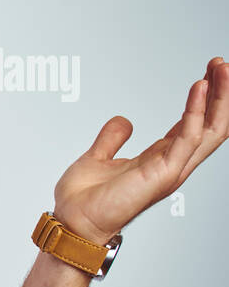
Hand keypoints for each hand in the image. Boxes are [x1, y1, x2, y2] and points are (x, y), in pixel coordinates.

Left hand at [51, 57, 228, 244]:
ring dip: (218, 97)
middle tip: (223, 64)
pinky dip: (195, 112)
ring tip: (221, 68)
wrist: (71, 222)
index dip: (203, 99)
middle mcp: (171, 164)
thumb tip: (124, 120)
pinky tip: (199, 89)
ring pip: (209, 130)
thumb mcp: (98, 158)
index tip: (210, 73)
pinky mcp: (163, 175)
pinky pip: (187, 139)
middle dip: (221, 94)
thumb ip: (112, 139)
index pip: (193, 124)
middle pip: (210, 125)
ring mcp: (170, 170)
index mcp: (159, 159)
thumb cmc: (83, 200)